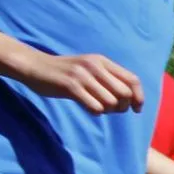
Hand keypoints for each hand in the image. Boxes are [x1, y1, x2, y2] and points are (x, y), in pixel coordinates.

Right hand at [19, 51, 144, 113]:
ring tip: (97, 106)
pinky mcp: (70, 87)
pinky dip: (95, 112)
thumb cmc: (65, 72)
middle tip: (112, 110)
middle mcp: (95, 66)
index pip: (133, 80)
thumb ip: (108, 79)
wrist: (34, 66)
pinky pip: (95, 107)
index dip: (139, 97)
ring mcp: (82, 76)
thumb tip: (131, 99)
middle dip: (122, 107)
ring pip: (111, 102)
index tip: (136, 109)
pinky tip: (87, 107)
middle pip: (125, 94)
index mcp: (102, 61)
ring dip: (107, 111)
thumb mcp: (89, 69)